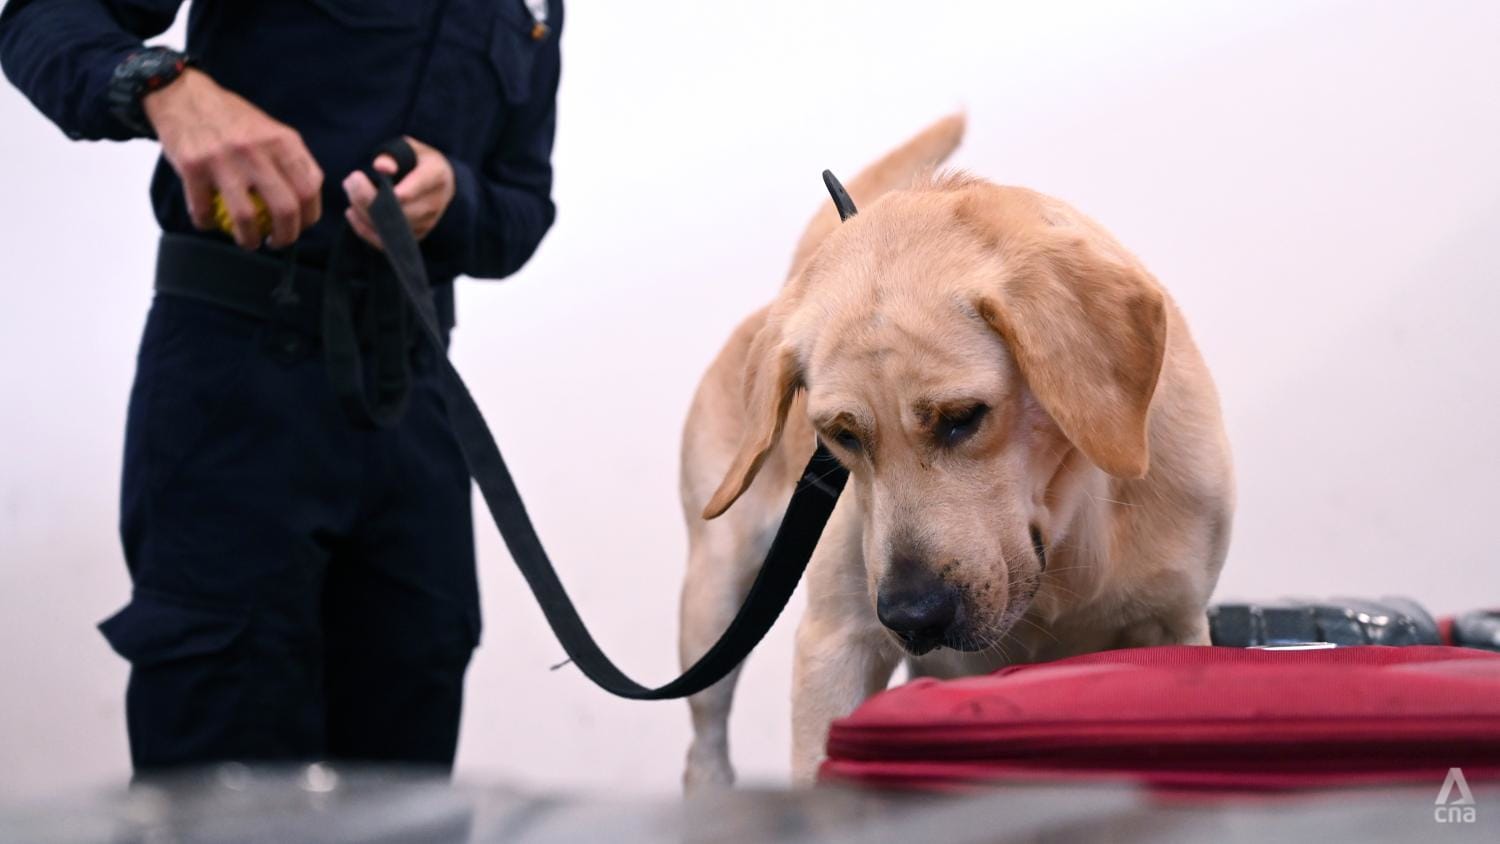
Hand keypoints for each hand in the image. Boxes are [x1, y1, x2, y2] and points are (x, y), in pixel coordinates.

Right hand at [144, 69, 322, 249]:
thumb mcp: (270, 130)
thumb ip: (290, 160)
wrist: (182, 94)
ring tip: (248, 242)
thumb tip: (308, 201)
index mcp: (282, 141)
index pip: (310, 189)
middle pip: (285, 209)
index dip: (310, 216)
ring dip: (249, 239)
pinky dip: (208, 223)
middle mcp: (257, 150)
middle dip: (286, 237)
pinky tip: (210, 222)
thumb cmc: (231, 119)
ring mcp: (224, 159)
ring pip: (247, 217)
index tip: (301, 226)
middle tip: (278, 242)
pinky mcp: (193, 167)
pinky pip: (204, 210)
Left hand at [341, 136, 454, 249]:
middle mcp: (434, 202)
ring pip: (390, 227)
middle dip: (366, 198)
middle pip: (399, 211)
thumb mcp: (407, 148)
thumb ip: (393, 155)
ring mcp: (427, 222)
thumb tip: (381, 167)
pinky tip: (352, 212)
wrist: (439, 182)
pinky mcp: (416, 235)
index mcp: (436, 175)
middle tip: (349, 181)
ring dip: (363, 212)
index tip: (358, 176)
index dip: (389, 189)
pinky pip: (387, 241)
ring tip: (350, 192)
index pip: (415, 187)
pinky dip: (364, 229)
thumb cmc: (417, 160)